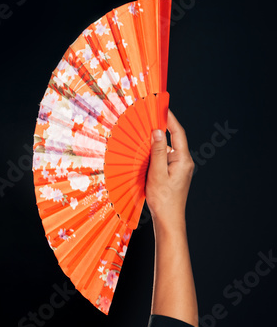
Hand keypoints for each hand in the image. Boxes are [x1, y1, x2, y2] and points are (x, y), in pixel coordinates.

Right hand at [145, 108, 194, 233]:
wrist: (168, 218)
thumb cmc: (163, 199)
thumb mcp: (157, 173)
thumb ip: (157, 152)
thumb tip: (157, 132)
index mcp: (183, 160)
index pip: (178, 133)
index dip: (170, 119)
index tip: (162, 109)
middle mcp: (184, 162)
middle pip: (172, 141)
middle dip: (160, 131)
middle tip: (148, 121)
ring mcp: (179, 169)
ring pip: (166, 151)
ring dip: (155, 146)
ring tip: (142, 141)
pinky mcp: (173, 175)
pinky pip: (163, 160)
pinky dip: (154, 157)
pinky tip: (144, 159)